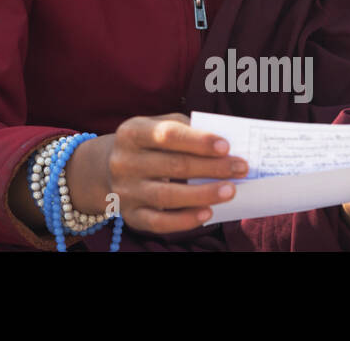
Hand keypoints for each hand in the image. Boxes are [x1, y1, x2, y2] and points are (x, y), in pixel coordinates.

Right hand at [63, 113, 247, 234]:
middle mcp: (124, 161)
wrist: (108, 168)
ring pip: (168, 196)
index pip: (168, 134)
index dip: (198, 141)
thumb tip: (223, 146)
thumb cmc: (147, 143)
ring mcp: (126, 190)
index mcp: (131, 132)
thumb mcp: (156, 126)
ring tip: (231, 190)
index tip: (226, 146)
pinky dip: (185, 220)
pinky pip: (160, 222)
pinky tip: (208, 213)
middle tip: (242, 168)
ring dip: (204, 194)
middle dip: (212, 167)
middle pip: (173, 165)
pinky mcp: (131, 215)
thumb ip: (185, 129)